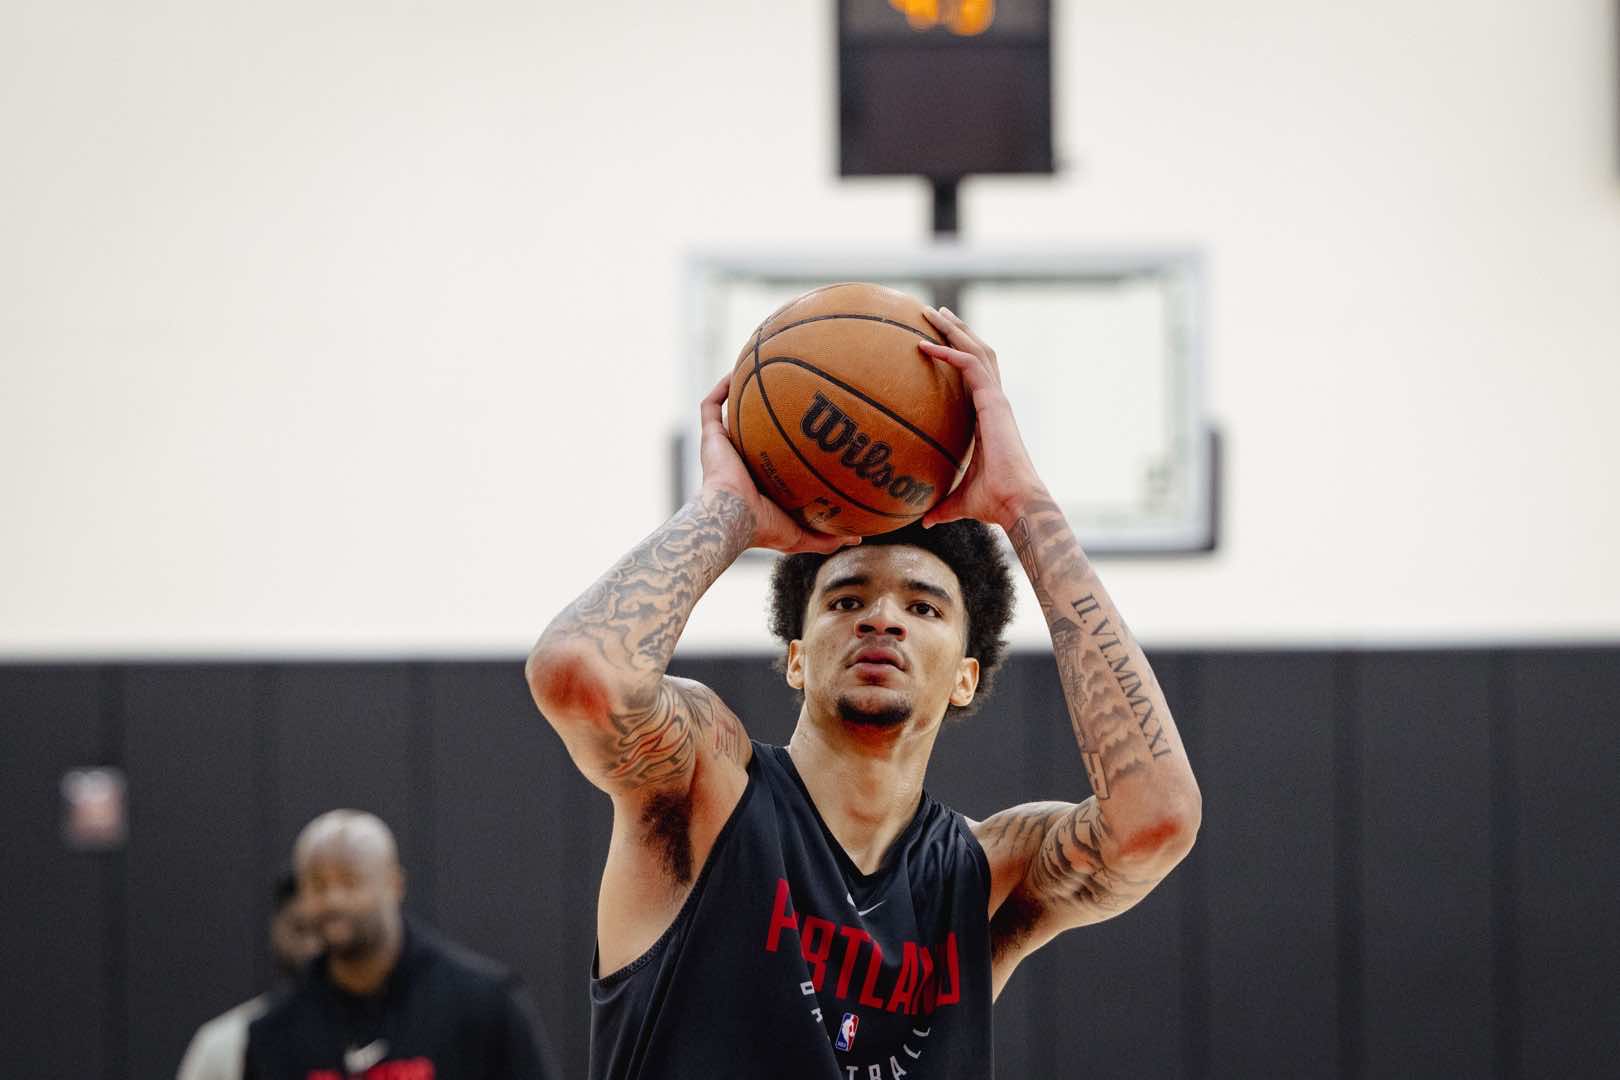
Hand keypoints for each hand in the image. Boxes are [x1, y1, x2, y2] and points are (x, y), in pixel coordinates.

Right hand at [697, 374, 855, 554]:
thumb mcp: (801, 535)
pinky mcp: (709, 437)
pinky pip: (710, 405)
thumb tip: (858, 538)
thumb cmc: (763, 528)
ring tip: (759, 368)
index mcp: (758, 478)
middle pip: (753, 429)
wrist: (731, 518)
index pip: (771, 455)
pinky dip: (721, 387)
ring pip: (730, 412)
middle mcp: (740, 459)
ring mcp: (724, 447)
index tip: (810, 424)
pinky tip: (738, 370)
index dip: (785, 440)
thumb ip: (826, 537)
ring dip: (741, 391)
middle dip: (766, 410)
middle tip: (791, 389)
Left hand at [917, 307, 1045, 530]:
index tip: (939, 340)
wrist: (1015, 504)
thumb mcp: (958, 501)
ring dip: (954, 330)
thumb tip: (924, 520)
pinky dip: (950, 353)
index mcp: (988, 417)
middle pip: (978, 354)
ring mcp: (996, 400)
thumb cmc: (992, 504)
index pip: (975, 377)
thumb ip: (941, 505)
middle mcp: (995, 403)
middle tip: (935, 313)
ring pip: (977, 352)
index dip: (959, 355)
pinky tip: (926, 346)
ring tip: (933, 313)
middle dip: (957, 330)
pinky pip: (970, 367)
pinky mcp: (994, 403)